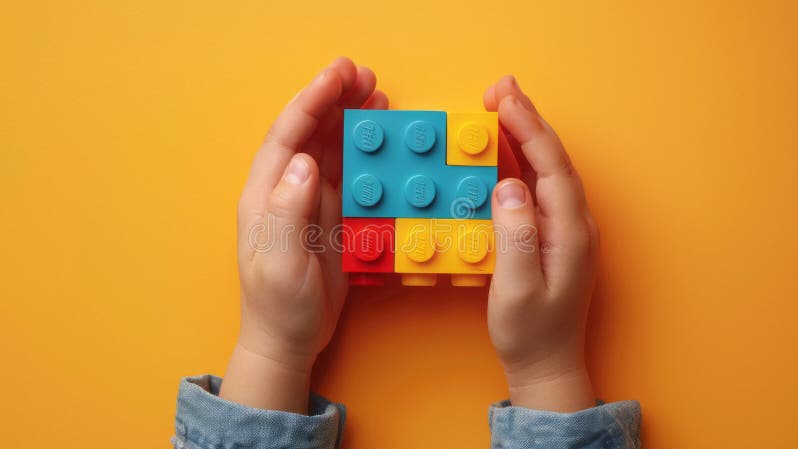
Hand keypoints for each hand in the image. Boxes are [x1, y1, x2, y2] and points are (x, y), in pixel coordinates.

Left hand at [219, 57, 387, 412]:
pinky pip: (350, 177)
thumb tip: (305, 162)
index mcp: (265, 195)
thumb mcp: (279, 263)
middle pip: (310, 133)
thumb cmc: (277, 306)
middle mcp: (287, 191)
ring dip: (352, 121)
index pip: (287, 136)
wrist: (290, 341)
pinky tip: (380, 140)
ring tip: (378, 95)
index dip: (311, 101)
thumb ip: (288, 211)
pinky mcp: (331, 217)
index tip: (337, 76)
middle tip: (364, 75)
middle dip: (334, 99)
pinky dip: (365, 154)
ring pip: (332, 149)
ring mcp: (311, 203)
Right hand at [485, 76, 598, 411]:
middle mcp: (574, 224)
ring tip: (499, 107)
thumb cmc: (531, 334)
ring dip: (522, 137)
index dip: (529, 129)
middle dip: (527, 120)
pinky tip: (500, 153)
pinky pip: (536, 188)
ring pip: (545, 170)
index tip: (505, 100)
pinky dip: (518, 163)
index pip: (552, 167)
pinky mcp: (551, 236)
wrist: (547, 366)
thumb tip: (508, 186)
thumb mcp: (517, 290)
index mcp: (571, 233)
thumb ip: (515, 236)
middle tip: (500, 89)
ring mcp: (564, 229)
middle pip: (552, 160)